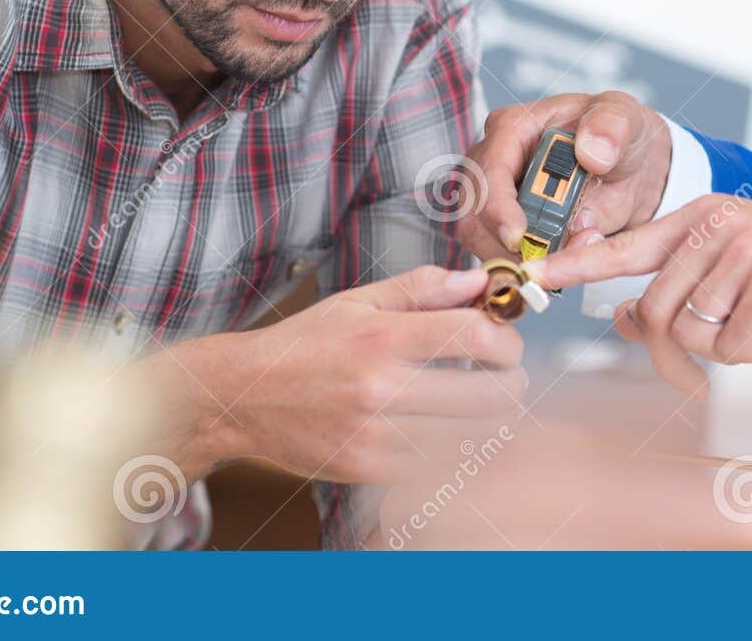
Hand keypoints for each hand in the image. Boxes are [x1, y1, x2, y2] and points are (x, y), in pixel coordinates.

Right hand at [142, 265, 526, 484]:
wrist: (241, 399)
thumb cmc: (302, 346)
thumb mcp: (358, 301)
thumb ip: (422, 287)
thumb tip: (478, 280)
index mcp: (382, 338)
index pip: (473, 335)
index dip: (506, 338)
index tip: (505, 341)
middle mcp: (381, 388)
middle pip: (486, 394)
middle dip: (510, 383)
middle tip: (505, 375)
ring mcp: (376, 436)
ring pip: (470, 437)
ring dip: (489, 421)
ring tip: (480, 402)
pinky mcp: (370, 472)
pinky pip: (438, 467)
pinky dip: (454, 450)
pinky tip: (448, 430)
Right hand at [459, 91, 672, 261]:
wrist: (630, 170)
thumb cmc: (618, 136)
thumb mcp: (626, 118)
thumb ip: (613, 127)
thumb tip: (590, 153)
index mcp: (513, 128)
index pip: (490, 171)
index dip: (498, 207)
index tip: (518, 237)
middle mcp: (493, 163)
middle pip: (475, 214)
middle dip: (507, 246)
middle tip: (549, 263)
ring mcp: (495, 198)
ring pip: (483, 242)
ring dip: (521, 261)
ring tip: (570, 258)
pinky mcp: (506, 229)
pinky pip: (503, 258)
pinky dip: (529, 269)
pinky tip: (560, 268)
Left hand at [533, 195, 751, 394]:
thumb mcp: (742, 262)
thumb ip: (684, 282)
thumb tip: (629, 317)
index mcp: (704, 215)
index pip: (625, 244)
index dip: (575, 264)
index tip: (533, 274)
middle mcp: (717, 227)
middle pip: (656, 311)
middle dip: (670, 355)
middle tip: (696, 373)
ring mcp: (744, 254)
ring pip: (694, 333)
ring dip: (726, 349)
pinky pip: (734, 348)